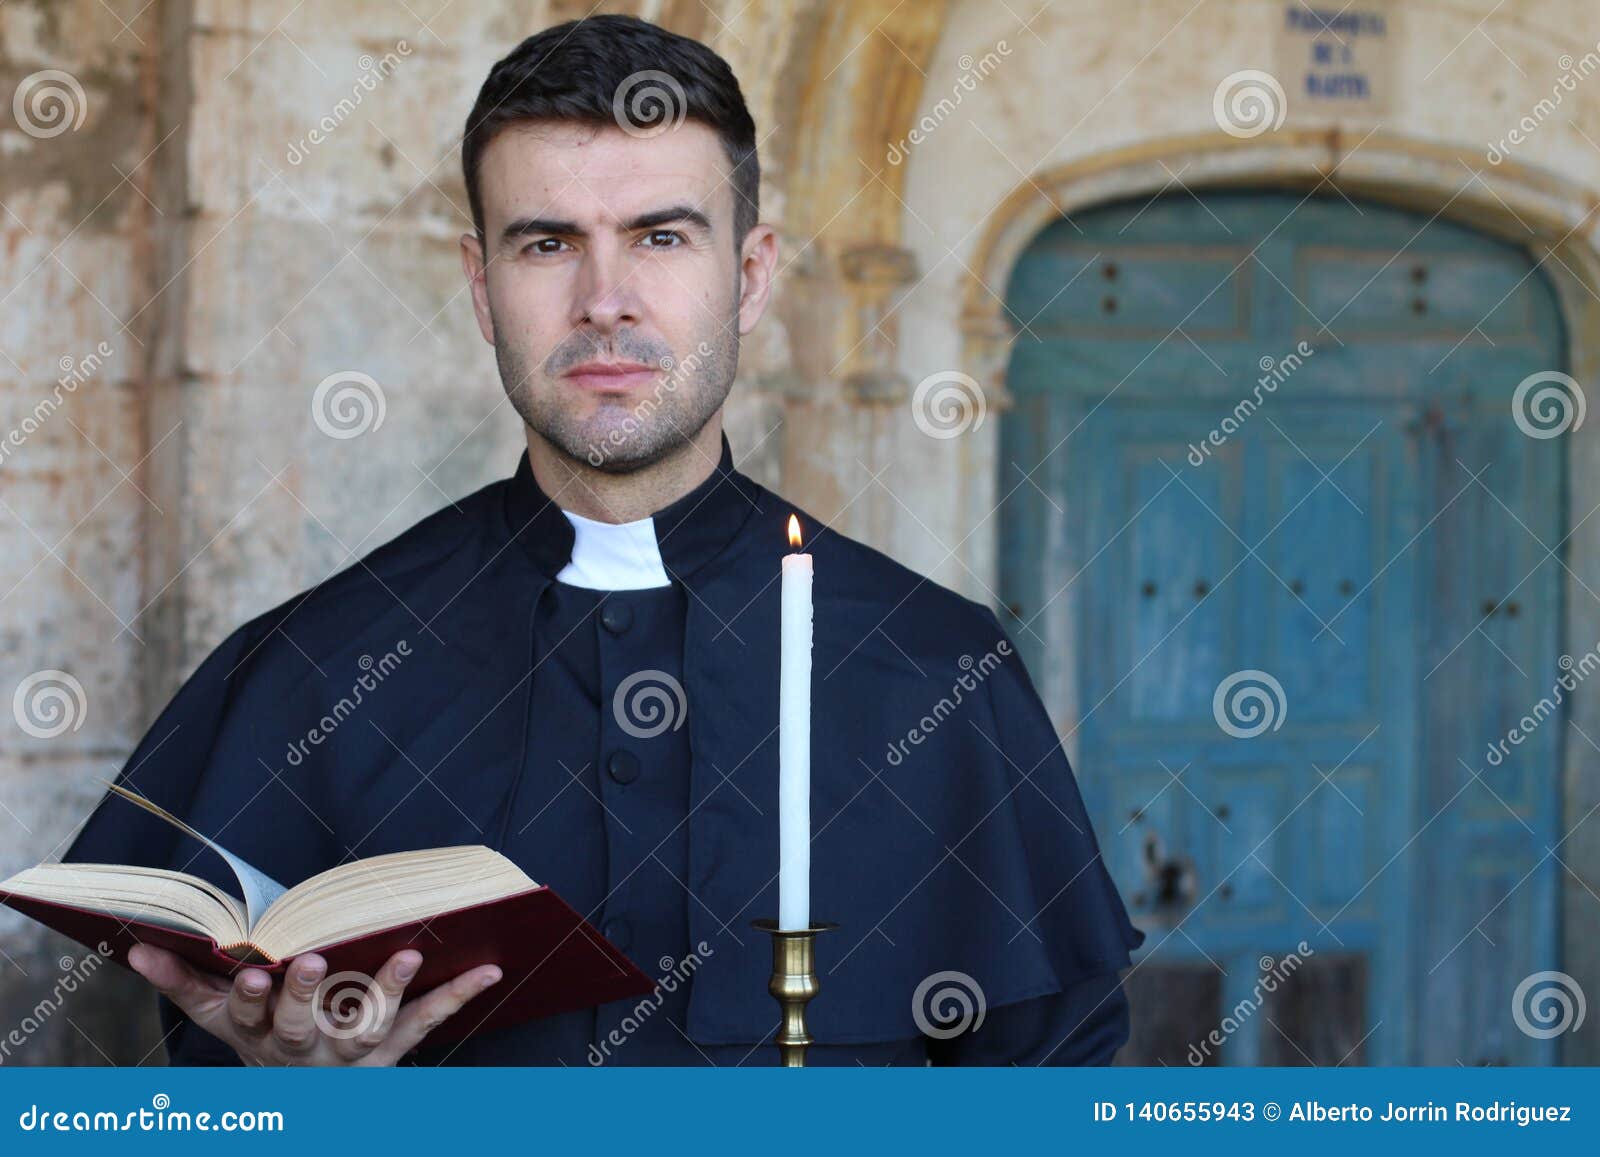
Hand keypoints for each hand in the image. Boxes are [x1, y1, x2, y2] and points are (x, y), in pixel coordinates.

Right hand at [126, 944, 501, 1065]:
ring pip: (367, 1024)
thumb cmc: (261, 1038)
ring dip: (387, 989)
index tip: (251, 970)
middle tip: (307, 962)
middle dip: (301, 994)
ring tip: (406, 953)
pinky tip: (490, 969)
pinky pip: (428, 1023)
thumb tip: (134, 948)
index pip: (244, 1013)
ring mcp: (351, 1054)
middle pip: (300, 1024)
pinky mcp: (392, 1054)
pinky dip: (459, 996)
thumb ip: (180, 981)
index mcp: (258, 1034)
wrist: (300, 1101)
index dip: (248, 996)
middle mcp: (304, 1048)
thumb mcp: (219, 1018)